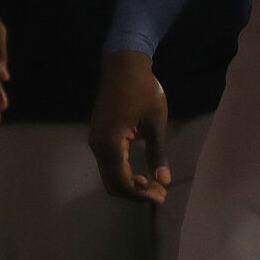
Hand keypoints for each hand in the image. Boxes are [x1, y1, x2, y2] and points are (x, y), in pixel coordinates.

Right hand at [89, 49, 169, 202]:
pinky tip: (140, 172)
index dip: (141, 194)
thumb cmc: (143, 91)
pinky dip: (123, 173)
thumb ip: (157, 153)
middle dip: (135, 193)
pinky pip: (108, 164)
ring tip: (153, 184)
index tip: (162, 194)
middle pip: (112, 184)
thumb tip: (163, 181)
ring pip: (108, 175)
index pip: (122, 182)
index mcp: (111, 143)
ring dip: (129, 184)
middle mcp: (98, 145)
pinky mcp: (98, 136)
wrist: (123, 65)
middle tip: (160, 193)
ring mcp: (95, 140)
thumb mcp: (155, 123)